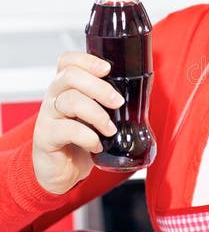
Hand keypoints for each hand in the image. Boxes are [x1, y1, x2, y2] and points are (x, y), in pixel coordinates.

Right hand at [32, 51, 123, 194]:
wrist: (61, 170)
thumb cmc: (80, 140)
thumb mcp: (94, 116)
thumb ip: (106, 103)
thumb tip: (139, 94)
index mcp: (66, 87)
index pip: (68, 61)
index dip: (87, 60)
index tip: (107, 69)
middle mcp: (54, 96)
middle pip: (70, 76)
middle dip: (99, 88)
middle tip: (117, 102)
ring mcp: (47, 116)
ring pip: (70, 100)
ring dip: (97, 115)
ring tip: (110, 130)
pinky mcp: (45, 136)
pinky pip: (68, 130)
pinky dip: (88, 137)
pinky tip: (96, 145)